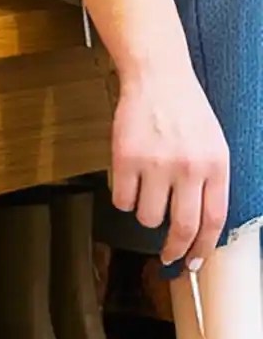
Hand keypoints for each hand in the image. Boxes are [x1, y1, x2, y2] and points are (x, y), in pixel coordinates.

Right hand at [111, 67, 228, 270]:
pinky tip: (128, 184)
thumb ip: (210, 183)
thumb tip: (199, 225)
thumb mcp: (213, 146)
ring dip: (144, 214)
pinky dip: (123, 199)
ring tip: (145, 195)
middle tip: (167, 257)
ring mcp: (156, 163)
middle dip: (173, 249)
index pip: (213, 220)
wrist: (158, 78)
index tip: (193, 260)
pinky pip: (121, 199)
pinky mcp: (125, 158)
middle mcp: (189, 167)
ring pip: (147, 216)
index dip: (202, 247)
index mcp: (216, 166)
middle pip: (181, 226)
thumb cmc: (186, 111)